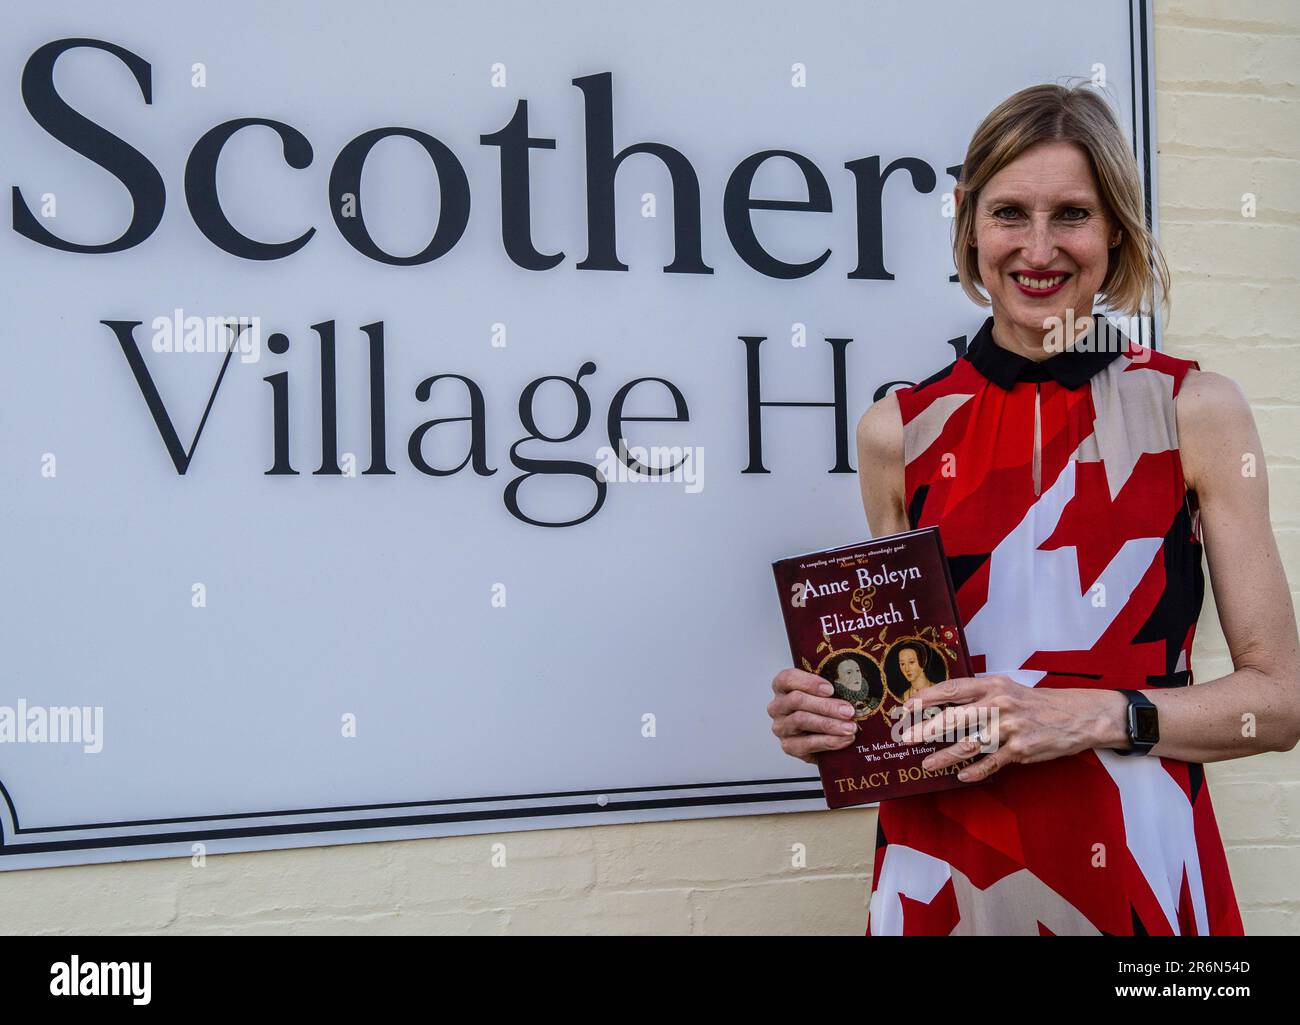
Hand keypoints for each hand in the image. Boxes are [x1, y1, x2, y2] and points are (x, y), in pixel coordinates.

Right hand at [768, 668, 859, 763]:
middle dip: (826, 706)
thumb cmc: (824, 711)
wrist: (825, 740)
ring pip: (802, 720)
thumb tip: (852, 686)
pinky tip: (844, 740)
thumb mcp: (826, 696)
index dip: (808, 682)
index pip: (787, 678)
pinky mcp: (788, 746)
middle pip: (797, 700)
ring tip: (850, 727)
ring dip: (829, 724)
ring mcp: (781, 727)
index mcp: (783, 688)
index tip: (830, 689)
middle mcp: (778, 706)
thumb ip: (833, 689)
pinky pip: (807, 744)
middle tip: (848, 711)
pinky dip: (829, 741)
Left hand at [898, 674, 1128, 781]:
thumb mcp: (1005, 688)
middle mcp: (999, 704)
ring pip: (970, 744)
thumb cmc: (1031, 703)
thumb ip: (976, 695)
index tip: (907, 707)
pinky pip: (993, 762)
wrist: (1074, 716)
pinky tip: (961, 776)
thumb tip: (939, 705)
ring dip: (945, 756)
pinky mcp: (1021, 749)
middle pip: (956, 717)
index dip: (927, 698)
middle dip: (927, 729)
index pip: (953, 689)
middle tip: (906, 739)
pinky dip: (975, 771)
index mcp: (992, 686)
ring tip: (927, 764)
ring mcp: (1010, 728)